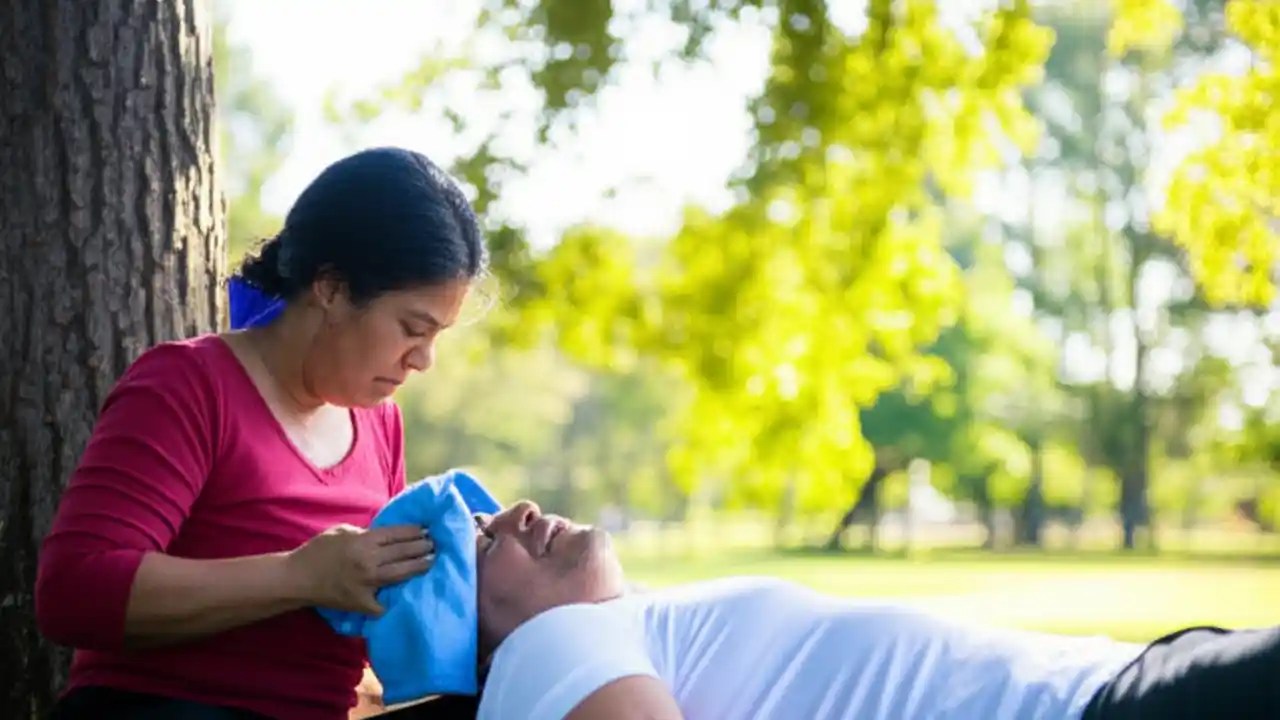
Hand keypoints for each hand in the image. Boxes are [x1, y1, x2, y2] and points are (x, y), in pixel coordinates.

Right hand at [287, 524, 433, 614]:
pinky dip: (392, 602)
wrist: (297, 579)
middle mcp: (369, 561)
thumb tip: (385, 534)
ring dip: (419, 567)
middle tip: (435, 544)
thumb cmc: (317, 551)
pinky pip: (383, 605)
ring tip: (431, 562)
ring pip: (401, 574)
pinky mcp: (362, 603)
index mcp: (364, 541)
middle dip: (422, 547)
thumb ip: (365, 532)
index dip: (415, 531)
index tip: (427, 529)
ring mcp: (367, 583)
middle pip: (404, 552)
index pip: (397, 534)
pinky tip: (407, 598)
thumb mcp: (342, 531)